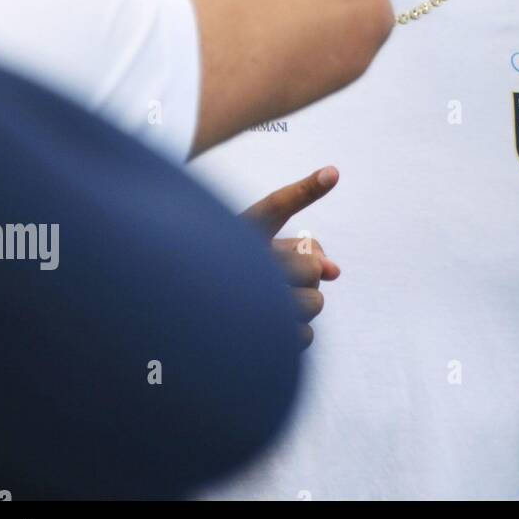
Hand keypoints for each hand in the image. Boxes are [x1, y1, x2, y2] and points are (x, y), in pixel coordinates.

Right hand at [242, 166, 341, 349]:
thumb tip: (334, 271)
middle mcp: (237, 268)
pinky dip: (296, 334)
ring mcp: (245, 309)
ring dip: (302, 306)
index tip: (333, 173)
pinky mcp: (256, 345)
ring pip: (314, 303)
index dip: (305, 190)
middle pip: (311, 268)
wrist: (184, 327)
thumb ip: (300, 249)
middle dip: (307, 275)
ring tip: (272, 305)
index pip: (273, 208)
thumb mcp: (256, 255)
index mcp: (237, 239)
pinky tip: (270, 330)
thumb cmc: (226, 281)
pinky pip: (306, 336)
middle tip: (282, 280)